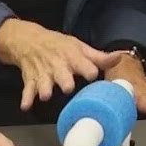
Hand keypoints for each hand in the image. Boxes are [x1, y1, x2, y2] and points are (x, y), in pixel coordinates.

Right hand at [0, 19, 117, 110]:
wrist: (29, 40)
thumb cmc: (59, 46)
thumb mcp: (80, 47)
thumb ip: (100, 57)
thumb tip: (120, 58)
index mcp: (73, 58)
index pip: (85, 66)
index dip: (90, 72)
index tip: (93, 77)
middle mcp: (58, 66)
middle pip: (63, 76)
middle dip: (65, 82)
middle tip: (68, 87)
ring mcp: (43, 74)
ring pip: (44, 84)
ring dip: (45, 90)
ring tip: (46, 95)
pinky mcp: (31, 81)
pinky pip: (27, 90)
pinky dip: (26, 98)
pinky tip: (26, 105)